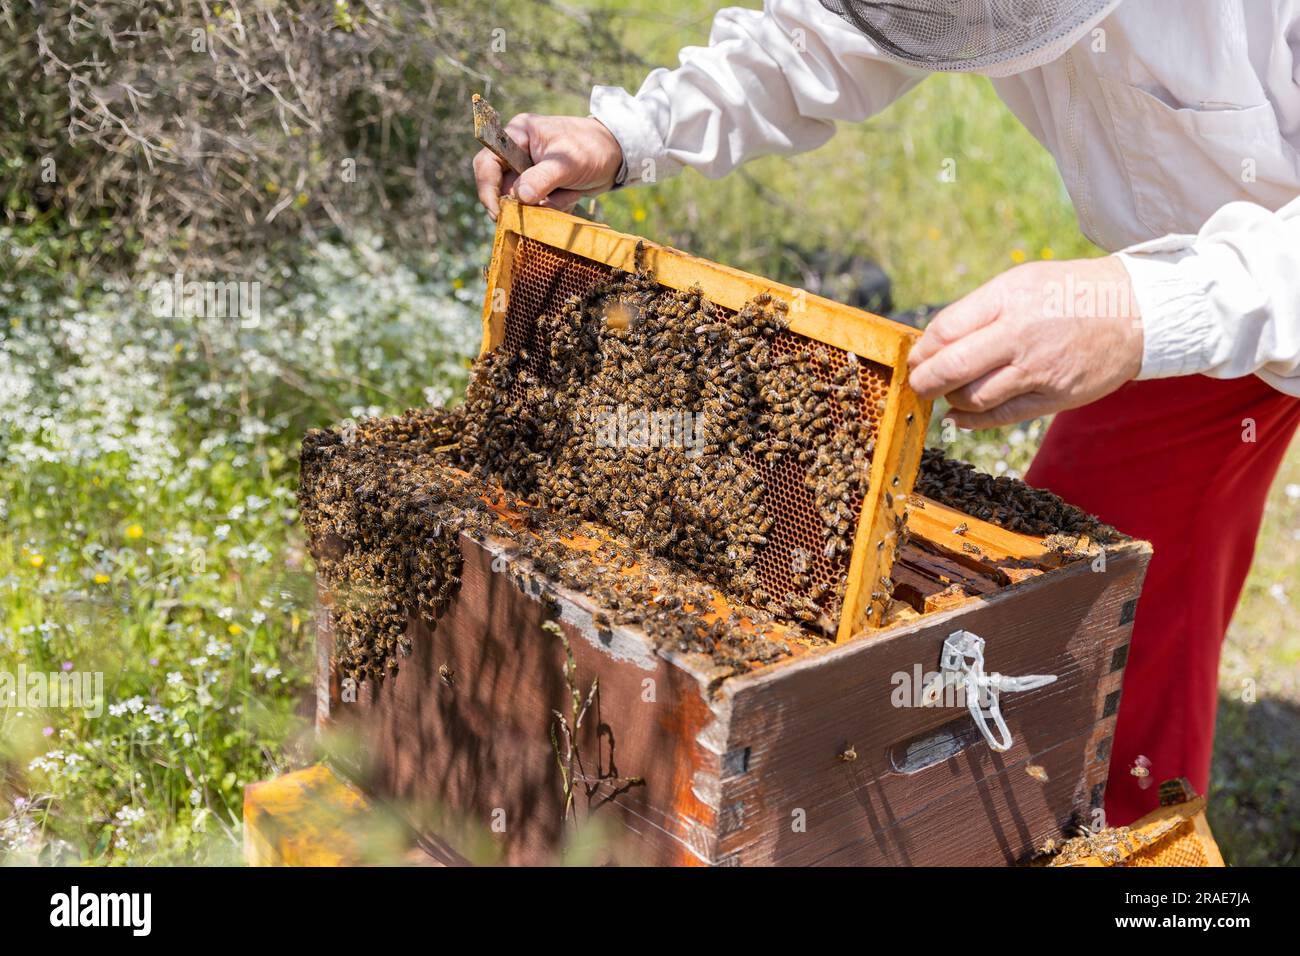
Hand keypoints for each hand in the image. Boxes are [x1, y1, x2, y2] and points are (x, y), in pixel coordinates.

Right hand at [473, 113, 623, 219]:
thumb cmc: (592, 149)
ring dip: (541, 207)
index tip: (497, 212)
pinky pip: (536, 207)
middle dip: (519, 204)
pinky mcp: (541, 187)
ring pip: (520, 201)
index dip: (487, 189)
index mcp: (517, 136)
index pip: (487, 162)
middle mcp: (518, 153)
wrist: (618, 155)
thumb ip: (541, 179)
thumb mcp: (566, 164)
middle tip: (537, 212)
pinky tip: (571, 195)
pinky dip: (552, 208)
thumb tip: (519, 197)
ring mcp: (529, 171)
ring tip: (567, 194)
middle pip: (500, 186)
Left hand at [907, 256, 1143, 427]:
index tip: (917, 357)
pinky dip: (972, 420)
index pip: (945, 331)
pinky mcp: (1055, 396)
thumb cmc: (1068, 294)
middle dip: (923, 381)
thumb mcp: (1020, 282)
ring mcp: (1040, 368)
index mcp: (1009, 298)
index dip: (923, 350)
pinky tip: (959, 415)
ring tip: (945, 393)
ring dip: (949, 399)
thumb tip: (932, 344)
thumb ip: (977, 311)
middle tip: (916, 384)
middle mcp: (1022, 333)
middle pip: (952, 367)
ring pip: (973, 397)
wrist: (1135, 311)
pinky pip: (1002, 416)